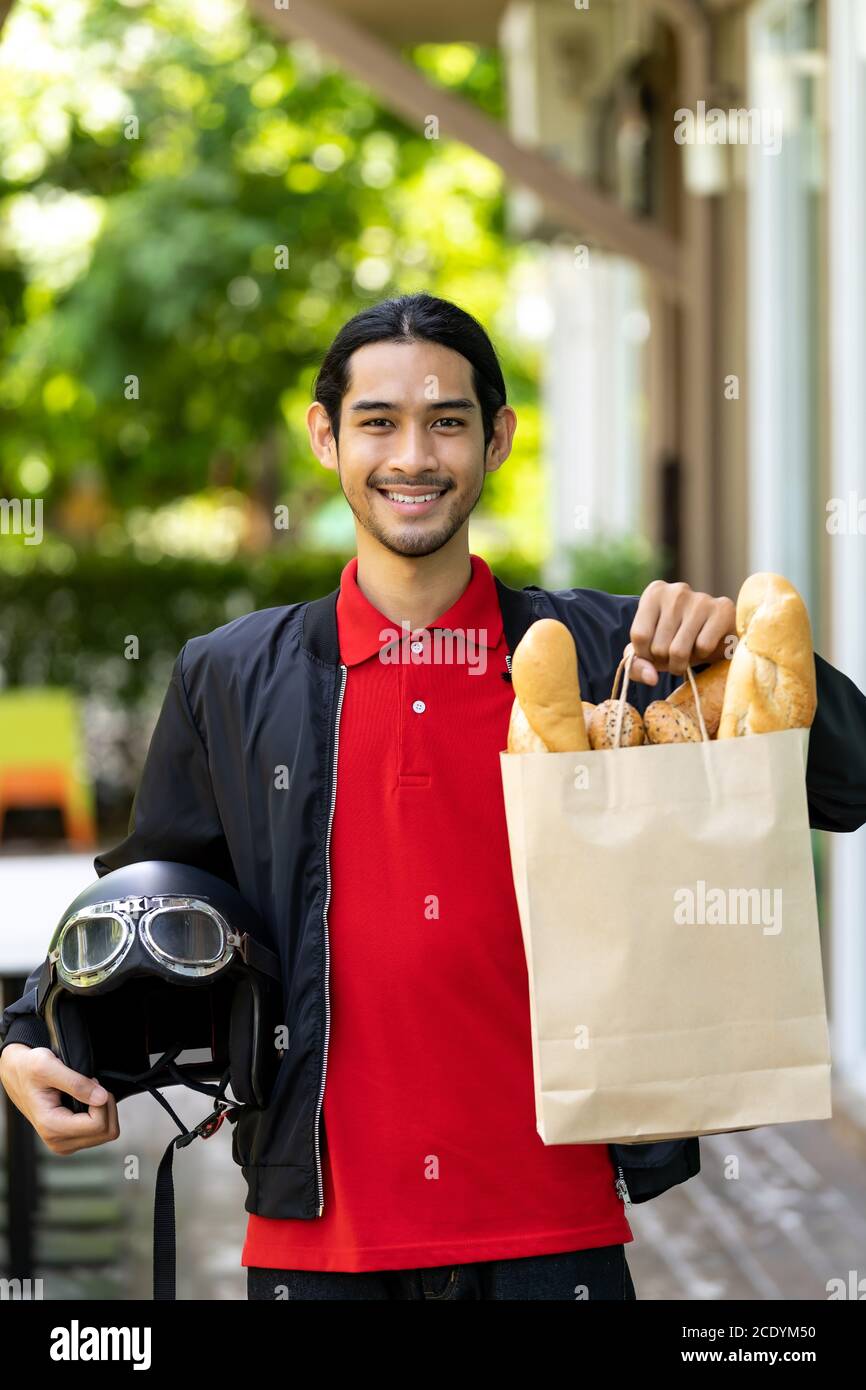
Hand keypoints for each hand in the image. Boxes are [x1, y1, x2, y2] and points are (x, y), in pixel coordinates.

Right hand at [0, 1044, 118, 1153]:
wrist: (17, 1075)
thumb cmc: (29, 1069)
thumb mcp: (49, 1067)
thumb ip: (77, 1083)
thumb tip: (102, 1098)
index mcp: (52, 1127)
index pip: (98, 1125)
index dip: (102, 1099)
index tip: (90, 1081)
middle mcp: (59, 1142)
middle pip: (106, 1133)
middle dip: (106, 1106)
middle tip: (91, 1086)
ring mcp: (65, 1144)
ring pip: (106, 1134)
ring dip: (104, 1110)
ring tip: (86, 1092)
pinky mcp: (71, 1140)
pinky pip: (100, 1132)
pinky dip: (100, 1115)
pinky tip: (86, 1101)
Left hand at [627, 580, 735, 686]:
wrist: (717, 634)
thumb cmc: (675, 640)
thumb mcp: (648, 650)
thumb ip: (637, 666)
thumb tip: (651, 678)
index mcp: (654, 593)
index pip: (639, 636)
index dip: (646, 655)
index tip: (655, 653)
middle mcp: (677, 591)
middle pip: (659, 646)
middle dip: (665, 661)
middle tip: (675, 655)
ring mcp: (701, 598)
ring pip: (679, 650)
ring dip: (682, 663)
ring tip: (688, 654)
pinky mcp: (723, 609)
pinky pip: (703, 647)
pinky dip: (703, 655)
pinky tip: (706, 645)